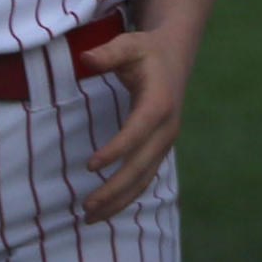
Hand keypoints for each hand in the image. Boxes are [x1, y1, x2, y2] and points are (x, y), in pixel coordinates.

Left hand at [75, 27, 187, 219]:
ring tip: (89, 217)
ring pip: (144, 178)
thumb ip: (108, 53)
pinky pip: (145, 177)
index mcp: (160, 103)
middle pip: (142, 165)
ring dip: (119, 199)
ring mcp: (165, 141)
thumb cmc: (147, 51)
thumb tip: (85, 58)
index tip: (90, 165)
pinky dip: (127, 195)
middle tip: (86, 205)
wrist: (175, 56)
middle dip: (115, 188)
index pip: (138, 131)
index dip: (116, 149)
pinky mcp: (160, 148)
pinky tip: (106, 208)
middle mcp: (167, 127)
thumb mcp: (129, 45)